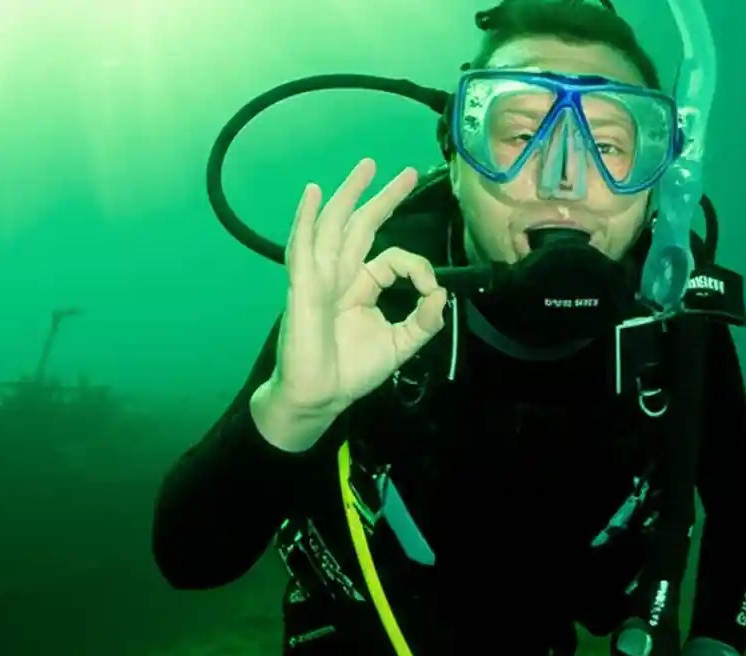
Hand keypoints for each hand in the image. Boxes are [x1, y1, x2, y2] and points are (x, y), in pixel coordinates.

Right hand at [271, 158, 446, 415]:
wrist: (320, 397)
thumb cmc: (352, 372)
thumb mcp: (400, 345)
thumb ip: (424, 321)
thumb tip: (442, 293)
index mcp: (360, 287)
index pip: (391, 258)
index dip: (416, 266)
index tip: (430, 289)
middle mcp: (339, 276)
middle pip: (360, 227)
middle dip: (381, 198)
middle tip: (403, 171)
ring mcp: (319, 279)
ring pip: (333, 227)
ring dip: (347, 195)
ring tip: (365, 167)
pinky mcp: (303, 288)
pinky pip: (303, 249)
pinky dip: (306, 220)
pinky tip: (313, 195)